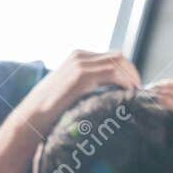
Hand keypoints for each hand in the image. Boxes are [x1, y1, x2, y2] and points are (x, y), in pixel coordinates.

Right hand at [16, 50, 140, 133]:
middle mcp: (80, 56)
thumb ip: (88, 86)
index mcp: (78, 57)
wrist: (32, 117)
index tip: (135, 87)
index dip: (128, 70)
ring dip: (132, 77)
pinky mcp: (81, 75)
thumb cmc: (51, 109)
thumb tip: (108, 93)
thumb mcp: (71, 91)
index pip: (112, 57)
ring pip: (118, 62)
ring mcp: (80, 63)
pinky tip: (129, 94)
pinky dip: (126, 82)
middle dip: (133, 72)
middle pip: (118, 56)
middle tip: (140, 91)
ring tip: (137, 94)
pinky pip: (113, 72)